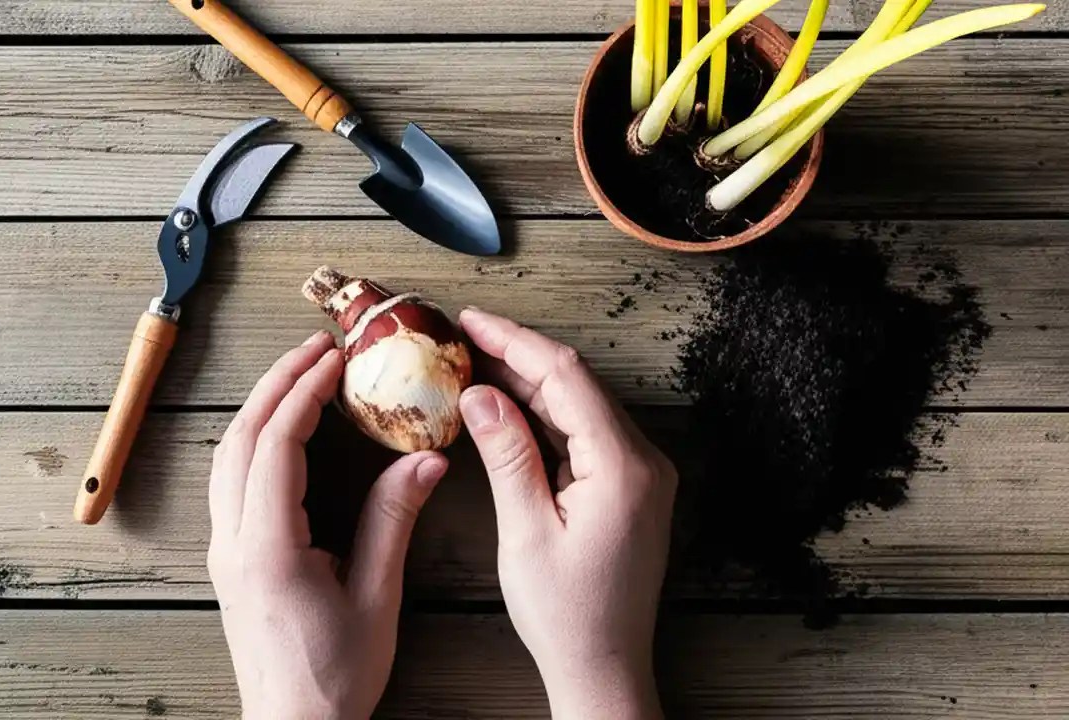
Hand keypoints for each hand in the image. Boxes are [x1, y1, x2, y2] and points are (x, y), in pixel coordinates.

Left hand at [208, 330, 448, 718]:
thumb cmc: (335, 676)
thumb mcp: (376, 597)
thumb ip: (394, 521)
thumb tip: (425, 459)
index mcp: (269, 548)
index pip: (277, 446)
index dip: (305, 393)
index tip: (334, 359)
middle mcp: (234, 542)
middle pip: (240, 438)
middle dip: (276, 383)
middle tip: (315, 348)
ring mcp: (224, 550)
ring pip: (226, 455)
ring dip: (260, 407)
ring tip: (300, 375)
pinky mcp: (229, 558)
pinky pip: (229, 479)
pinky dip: (253, 438)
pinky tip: (280, 429)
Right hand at [457, 308, 676, 719]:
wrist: (604, 669)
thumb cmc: (566, 615)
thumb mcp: (526, 530)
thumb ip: (507, 454)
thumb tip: (480, 393)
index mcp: (624, 466)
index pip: (567, 377)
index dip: (515, 341)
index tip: (472, 321)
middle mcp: (643, 461)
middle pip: (577, 385)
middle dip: (519, 355)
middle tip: (464, 336)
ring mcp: (640, 474)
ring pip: (580, 406)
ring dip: (530, 383)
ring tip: (476, 361)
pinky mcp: (629, 488)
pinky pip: (585, 434)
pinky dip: (545, 416)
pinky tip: (508, 405)